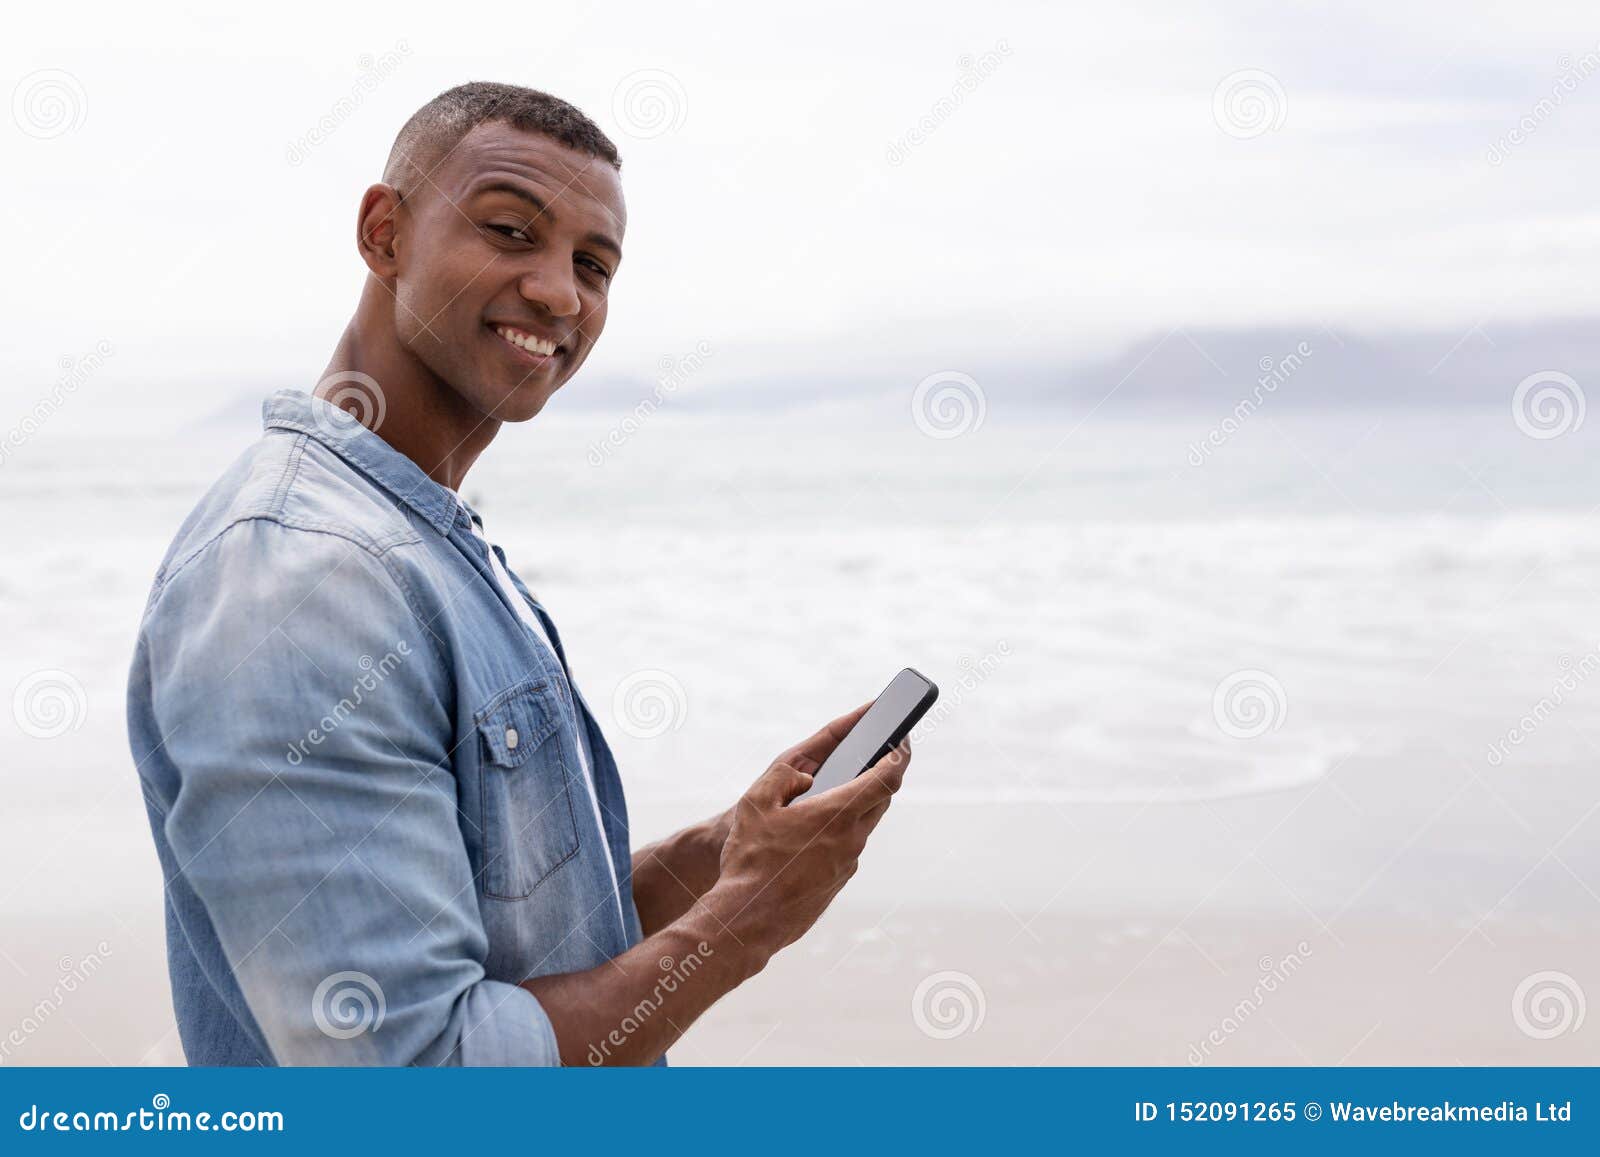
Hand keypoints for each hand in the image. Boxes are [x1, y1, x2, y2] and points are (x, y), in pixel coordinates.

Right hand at [711, 702, 911, 959]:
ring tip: (835, 795)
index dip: (900, 756)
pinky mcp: (837, 883)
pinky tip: (814, 836)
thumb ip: (783, 778)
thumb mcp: (755, 804)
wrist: (750, 918)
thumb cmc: (750, 860)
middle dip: (880, 777)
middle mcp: (851, 838)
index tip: (903, 742)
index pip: (887, 778)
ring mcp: (847, 864)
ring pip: (862, 826)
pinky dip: (840, 834)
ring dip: (857, 807)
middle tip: (875, 759)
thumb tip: (804, 777)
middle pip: (880, 800)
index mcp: (837, 813)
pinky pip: (847, 850)